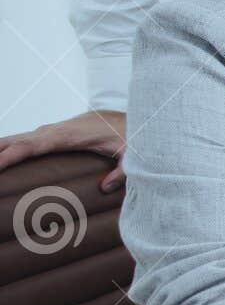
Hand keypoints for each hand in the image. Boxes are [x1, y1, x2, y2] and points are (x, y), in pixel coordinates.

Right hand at [0, 110, 127, 191]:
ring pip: (13, 140)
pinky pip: (22, 142)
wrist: (129, 117)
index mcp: (67, 135)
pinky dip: (5, 149)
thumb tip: (104, 188)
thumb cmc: (130, 134)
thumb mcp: (132, 154)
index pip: (30, 146)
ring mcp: (49, 132)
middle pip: (13, 142)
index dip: (9, 156)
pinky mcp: (50, 136)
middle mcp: (52, 131)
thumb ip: (122, 171)